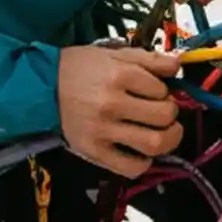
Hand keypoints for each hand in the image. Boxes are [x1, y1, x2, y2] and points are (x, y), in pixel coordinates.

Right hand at [57, 45, 183, 178]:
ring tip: (165, 133)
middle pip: (164, 116)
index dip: (165, 91)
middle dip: (171, 113)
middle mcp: (112, 103)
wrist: (42, 87)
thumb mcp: (115, 54)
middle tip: (162, 111)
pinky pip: (131, 167)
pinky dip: (144, 163)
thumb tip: (179, 64)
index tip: (155, 92)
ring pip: (153, 143)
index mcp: (120, 75)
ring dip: (168, 139)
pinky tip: (142, 152)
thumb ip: (150, 59)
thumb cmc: (82, 68)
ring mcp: (103, 130)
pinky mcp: (94, 152)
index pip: (162, 89)